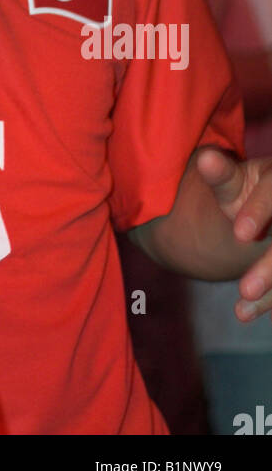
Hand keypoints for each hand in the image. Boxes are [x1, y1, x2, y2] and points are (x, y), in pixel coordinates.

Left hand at [196, 147, 271, 320]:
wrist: (260, 208)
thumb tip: (205, 159)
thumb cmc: (247, 190)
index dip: (261, 210)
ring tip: (241, 310)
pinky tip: (246, 311)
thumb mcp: (233, 182)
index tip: (240, 234)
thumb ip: (220, 174)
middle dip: (271, 267)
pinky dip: (269, 299)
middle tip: (244, 288)